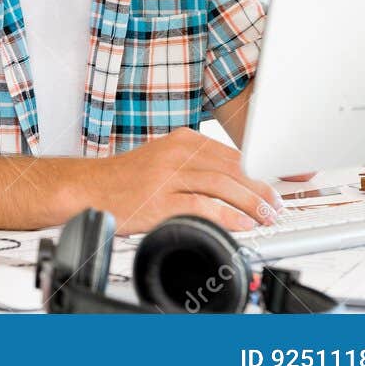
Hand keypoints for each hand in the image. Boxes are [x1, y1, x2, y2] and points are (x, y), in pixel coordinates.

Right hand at [84, 127, 282, 234]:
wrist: (88, 187)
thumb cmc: (127, 179)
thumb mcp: (165, 160)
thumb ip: (197, 166)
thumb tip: (235, 182)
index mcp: (181, 140)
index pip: (231, 154)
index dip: (257, 172)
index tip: (273, 187)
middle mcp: (176, 153)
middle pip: (231, 168)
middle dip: (259, 189)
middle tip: (276, 205)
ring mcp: (167, 176)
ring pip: (221, 185)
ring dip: (250, 203)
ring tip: (266, 217)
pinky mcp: (159, 200)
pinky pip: (201, 206)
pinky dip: (226, 216)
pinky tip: (240, 224)